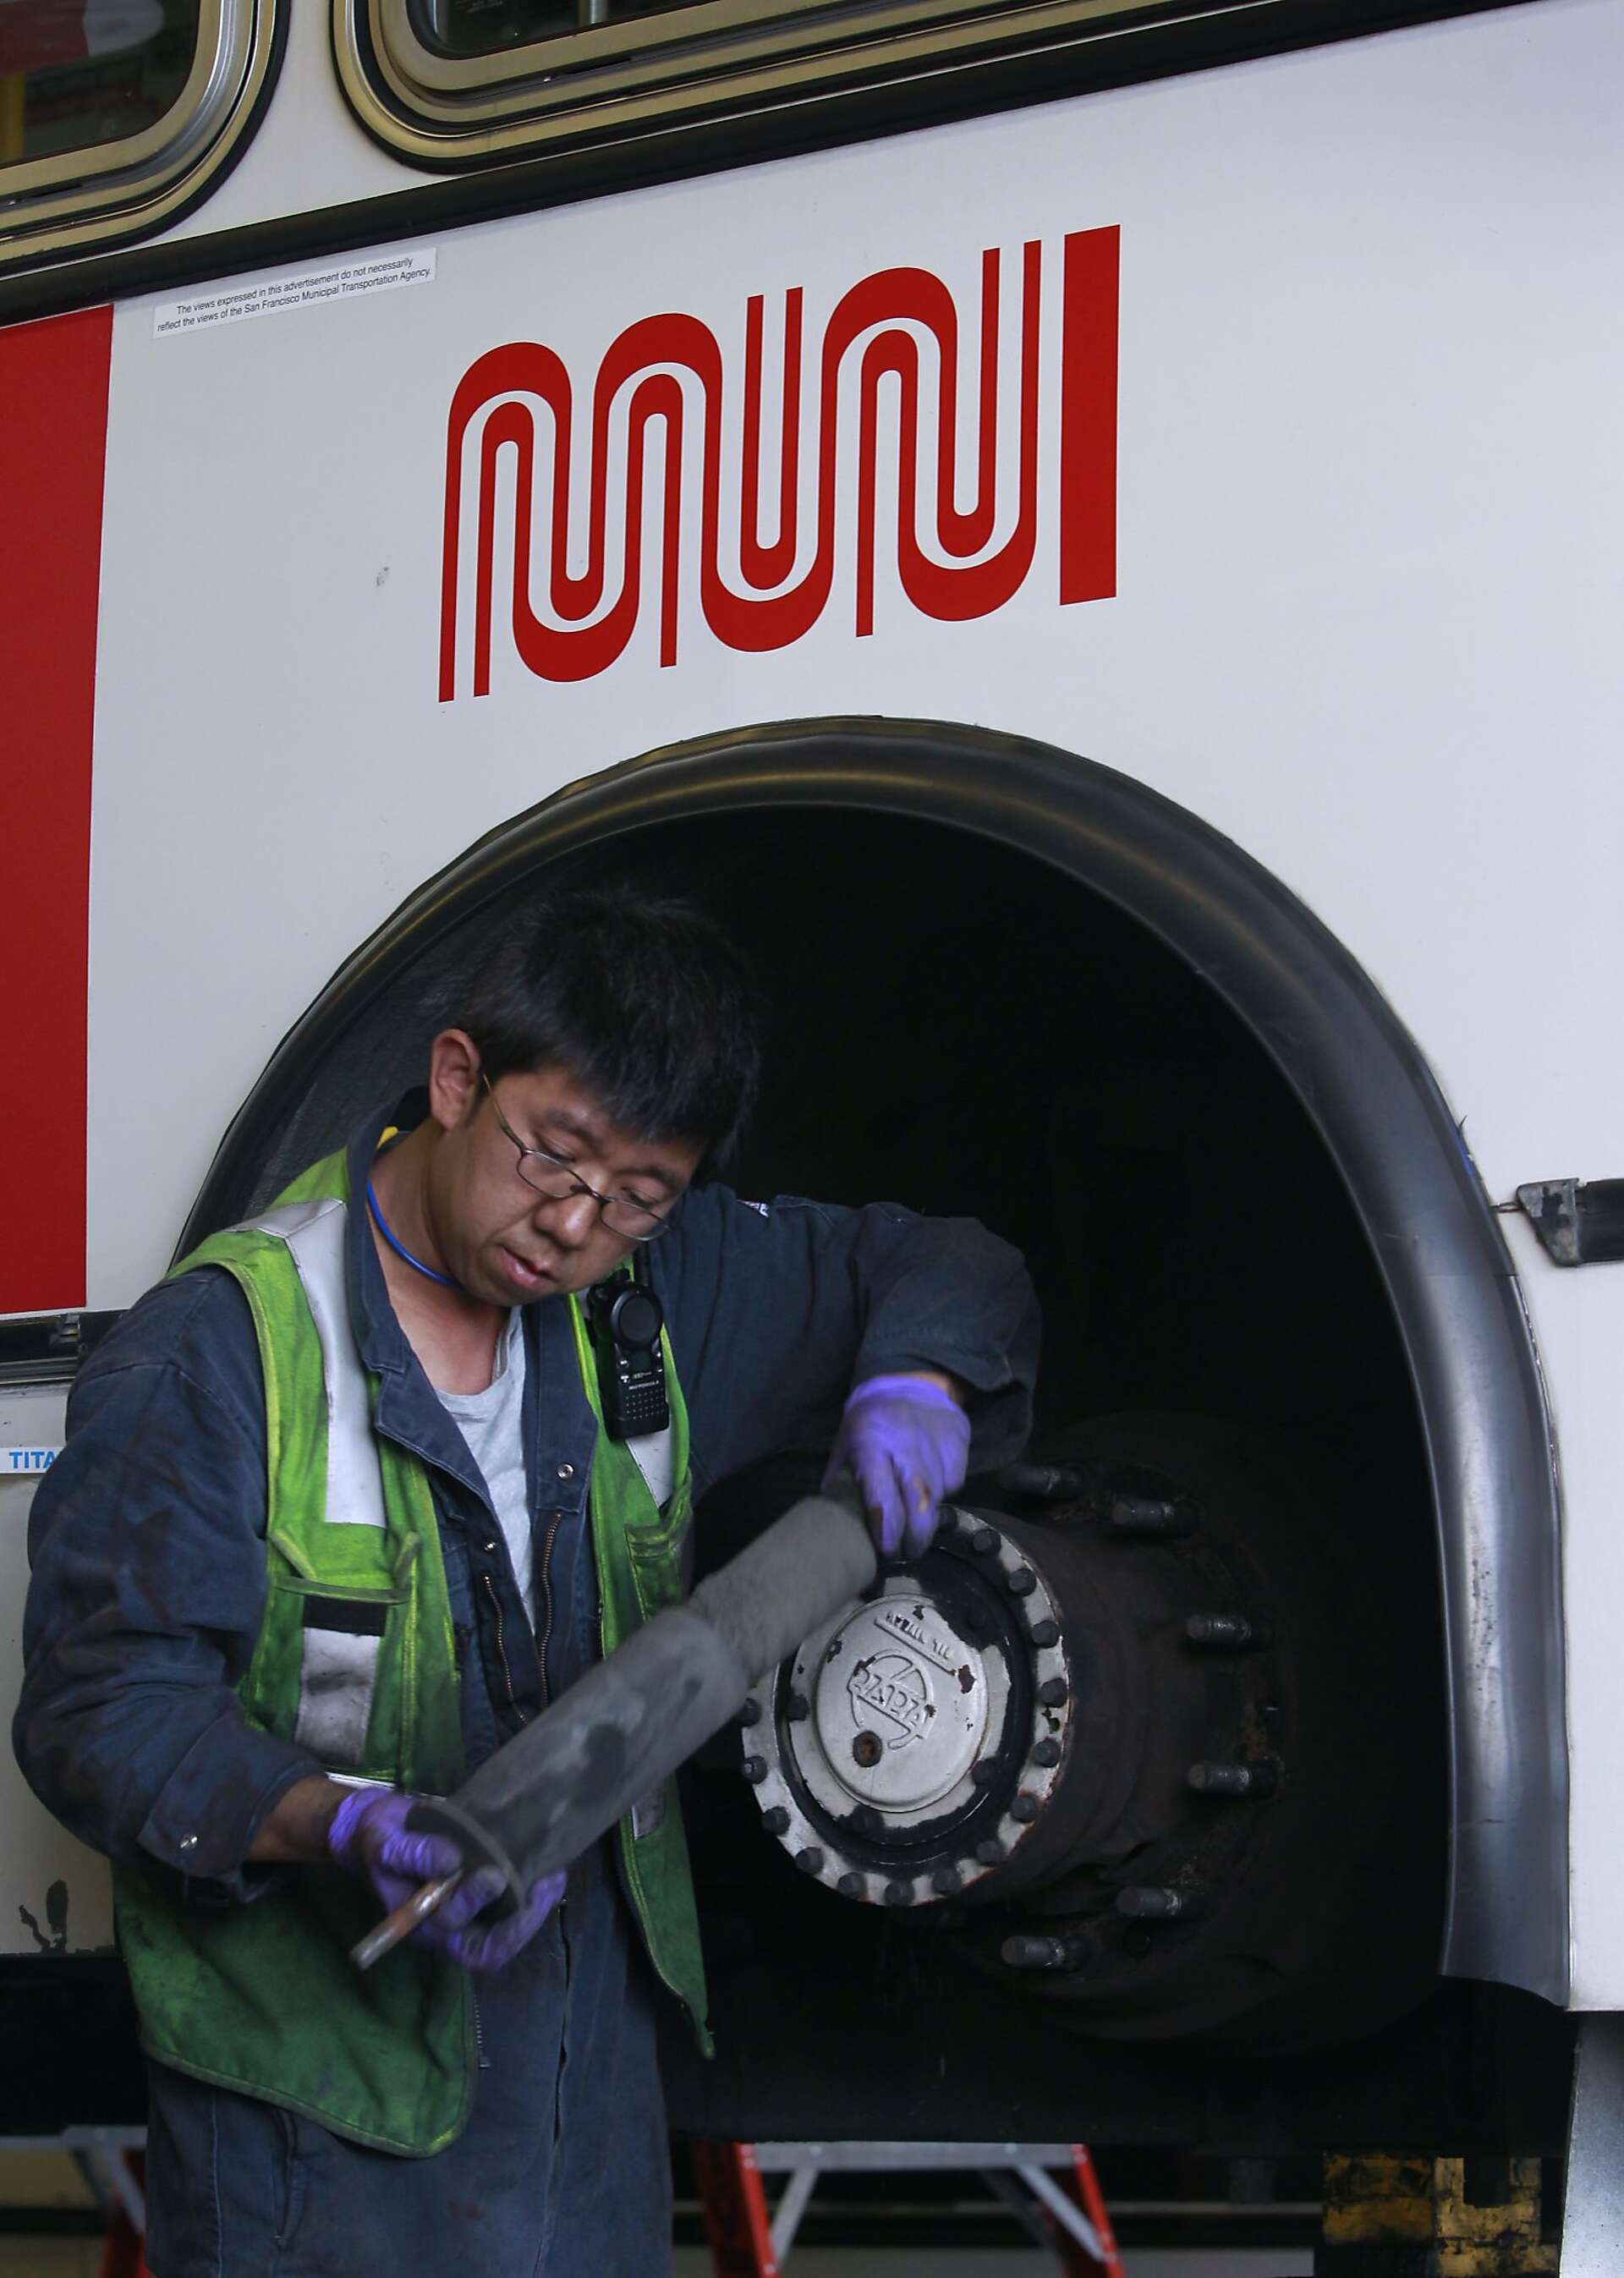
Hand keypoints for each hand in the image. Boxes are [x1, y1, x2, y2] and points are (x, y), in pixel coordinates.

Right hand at [327, 1787, 565, 1970]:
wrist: (376, 1828)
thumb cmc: (377, 1842)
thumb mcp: (386, 1845)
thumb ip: (414, 1855)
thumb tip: (451, 1863)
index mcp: (427, 1926)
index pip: (471, 1947)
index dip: (497, 1931)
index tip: (499, 1881)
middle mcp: (452, 1925)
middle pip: (496, 1944)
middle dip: (527, 1919)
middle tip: (547, 1882)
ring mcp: (468, 1907)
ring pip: (508, 1924)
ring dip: (537, 1904)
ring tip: (555, 1873)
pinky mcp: (478, 1883)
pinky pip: (511, 1897)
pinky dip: (532, 1884)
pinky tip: (548, 1860)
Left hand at [823, 1372, 971, 1558]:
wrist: (910, 1383)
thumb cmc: (868, 1425)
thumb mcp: (845, 1449)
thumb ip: (842, 1486)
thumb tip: (839, 1529)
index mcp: (869, 1445)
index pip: (880, 1492)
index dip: (886, 1526)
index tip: (887, 1550)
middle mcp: (905, 1444)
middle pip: (918, 1499)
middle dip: (915, 1536)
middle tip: (907, 1554)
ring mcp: (935, 1442)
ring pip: (939, 1494)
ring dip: (928, 1521)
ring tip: (916, 1532)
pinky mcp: (958, 1441)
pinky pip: (955, 1481)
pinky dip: (944, 1493)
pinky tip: (931, 1491)